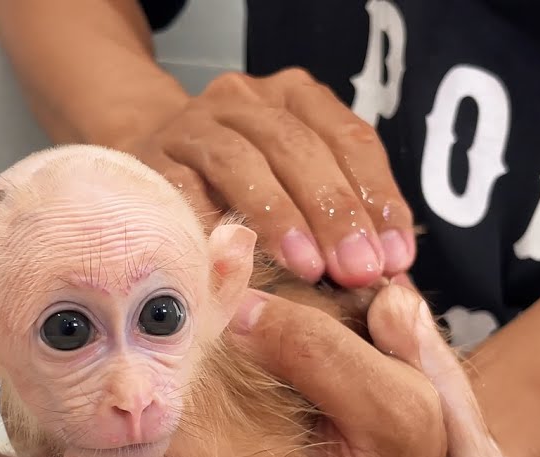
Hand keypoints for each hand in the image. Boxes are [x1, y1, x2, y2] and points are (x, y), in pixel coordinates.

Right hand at [112, 68, 416, 287]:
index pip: (350, 139)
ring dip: (281, 217)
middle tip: (357, 269)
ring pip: (244, 161)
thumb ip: (337, 221)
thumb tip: (391, 274)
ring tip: (309, 269)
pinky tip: (238, 264)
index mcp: (296, 98)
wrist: (143, 176)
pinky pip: (186, 190)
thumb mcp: (295, 190)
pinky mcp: (153, 158)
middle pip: (300, 147)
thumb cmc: (235, 196)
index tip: (396, 256)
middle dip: (334, 212)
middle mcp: (247, 100)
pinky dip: (214, 227)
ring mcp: (195, 124)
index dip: (377, 197)